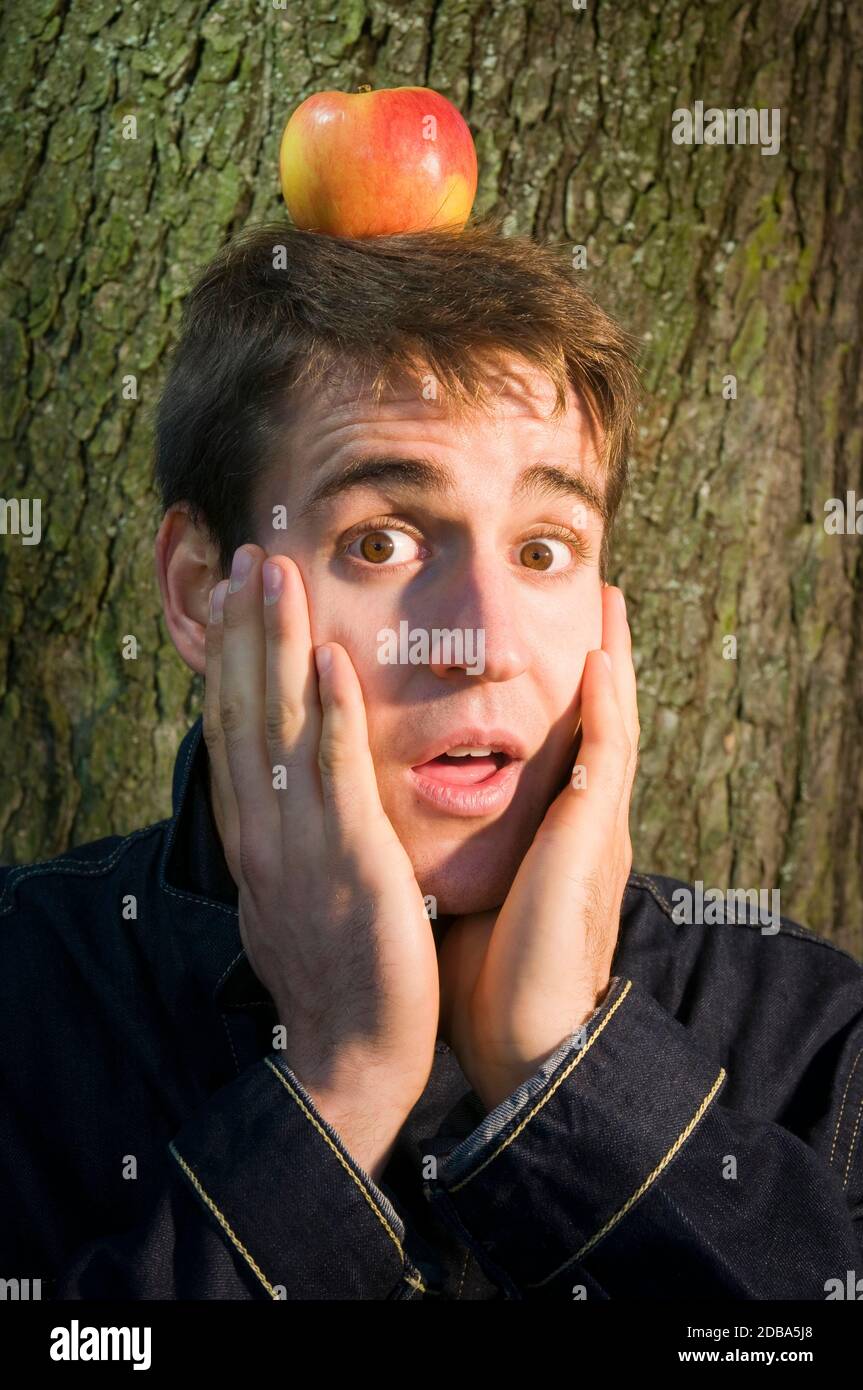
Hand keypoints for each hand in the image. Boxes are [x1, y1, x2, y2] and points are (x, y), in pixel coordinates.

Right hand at [203, 545, 439, 1180]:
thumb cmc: (338, 978)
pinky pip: (333, 775)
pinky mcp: (350, 862)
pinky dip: (327, 713)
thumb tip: (287, 799)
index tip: (232, 601)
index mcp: (255, 839)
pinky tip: (328, 658)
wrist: (352, 1060)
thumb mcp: (296, 898)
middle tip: (245, 558)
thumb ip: (291, 841)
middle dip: (241, 630)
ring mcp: (300, 845)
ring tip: (275, 575)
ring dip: (274, 645)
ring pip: (277, 726)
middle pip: (242, 711)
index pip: (232, 731)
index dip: (228, 661)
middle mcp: (263, 832)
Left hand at [438, 585, 638, 1111]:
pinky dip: (607, 707)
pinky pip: (607, 759)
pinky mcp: (592, 842)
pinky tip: (602, 660)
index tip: (552, 642)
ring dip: (613, 660)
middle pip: (592, 721)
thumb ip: (452, 849)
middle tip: (600, 597)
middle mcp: (578, 822)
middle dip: (597, 658)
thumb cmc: (484, 976)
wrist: (521, 1041)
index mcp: (549, 833)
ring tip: (609, 600)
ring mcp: (593, 829)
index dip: (560, 692)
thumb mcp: (466, 890)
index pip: (557, 743)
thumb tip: (396, 820)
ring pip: (609, 725)